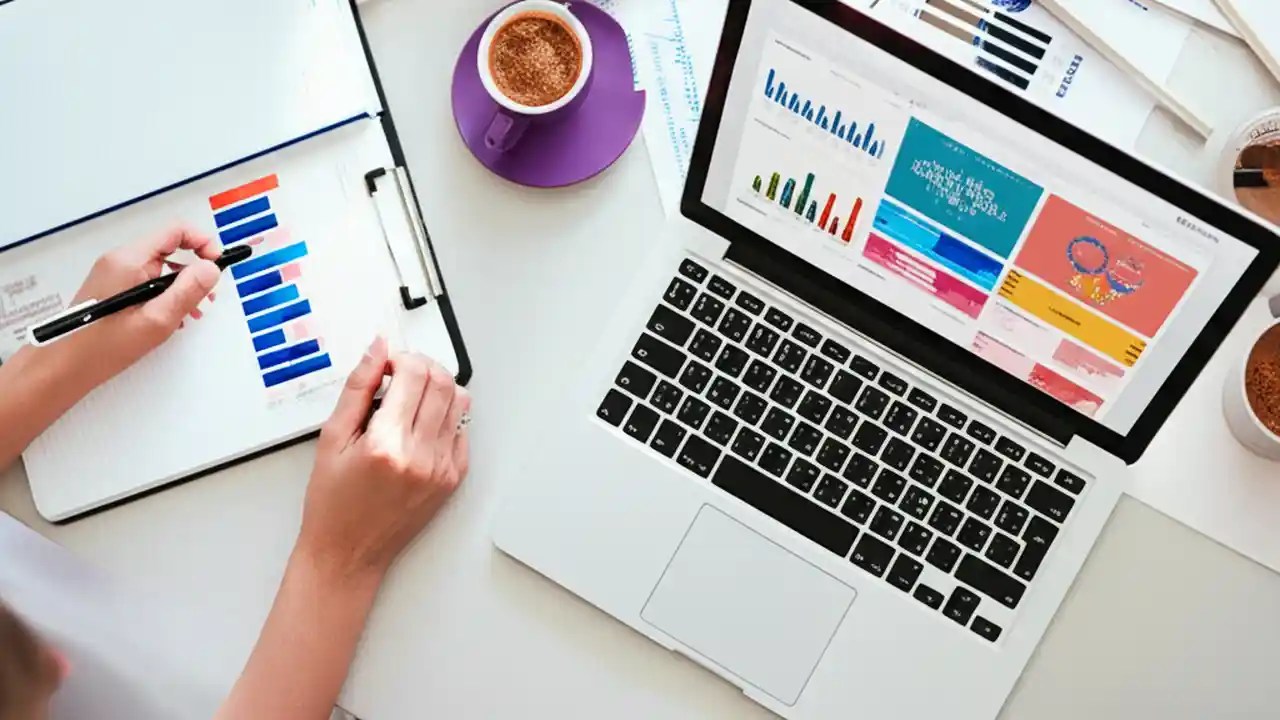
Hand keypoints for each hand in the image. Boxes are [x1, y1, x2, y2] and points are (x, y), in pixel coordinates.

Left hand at [47, 227, 221, 393]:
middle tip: (209, 296)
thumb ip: (187, 291)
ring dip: (183, 284)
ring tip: (193, 311)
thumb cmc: (105, 347)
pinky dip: (166, 293)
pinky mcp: (114, 287)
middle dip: (196, 269)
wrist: (64, 367)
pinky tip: (172, 316)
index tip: (218, 264)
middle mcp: (121, 260)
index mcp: (129, 260)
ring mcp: (115, 273)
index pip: (175, 231)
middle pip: (170, 248)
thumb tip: (212, 268)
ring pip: (161, 266)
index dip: (203, 242)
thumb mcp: (156, 321)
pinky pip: (148, 280)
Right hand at [296, 338, 469, 582]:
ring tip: (409, 401)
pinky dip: (443, 417)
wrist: (349, 554)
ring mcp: (443, 468)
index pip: (415, 374)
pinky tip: (418, 427)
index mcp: (387, 444)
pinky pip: (461, 430)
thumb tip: (378, 348)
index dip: (401, 358)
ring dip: (437, 389)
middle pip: (443, 382)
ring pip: (459, 402)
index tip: (386, 365)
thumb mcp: (332, 439)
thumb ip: (357, 388)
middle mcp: (421, 456)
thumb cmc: (333, 503)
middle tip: (399, 376)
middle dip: (421, 367)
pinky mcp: (453, 478)